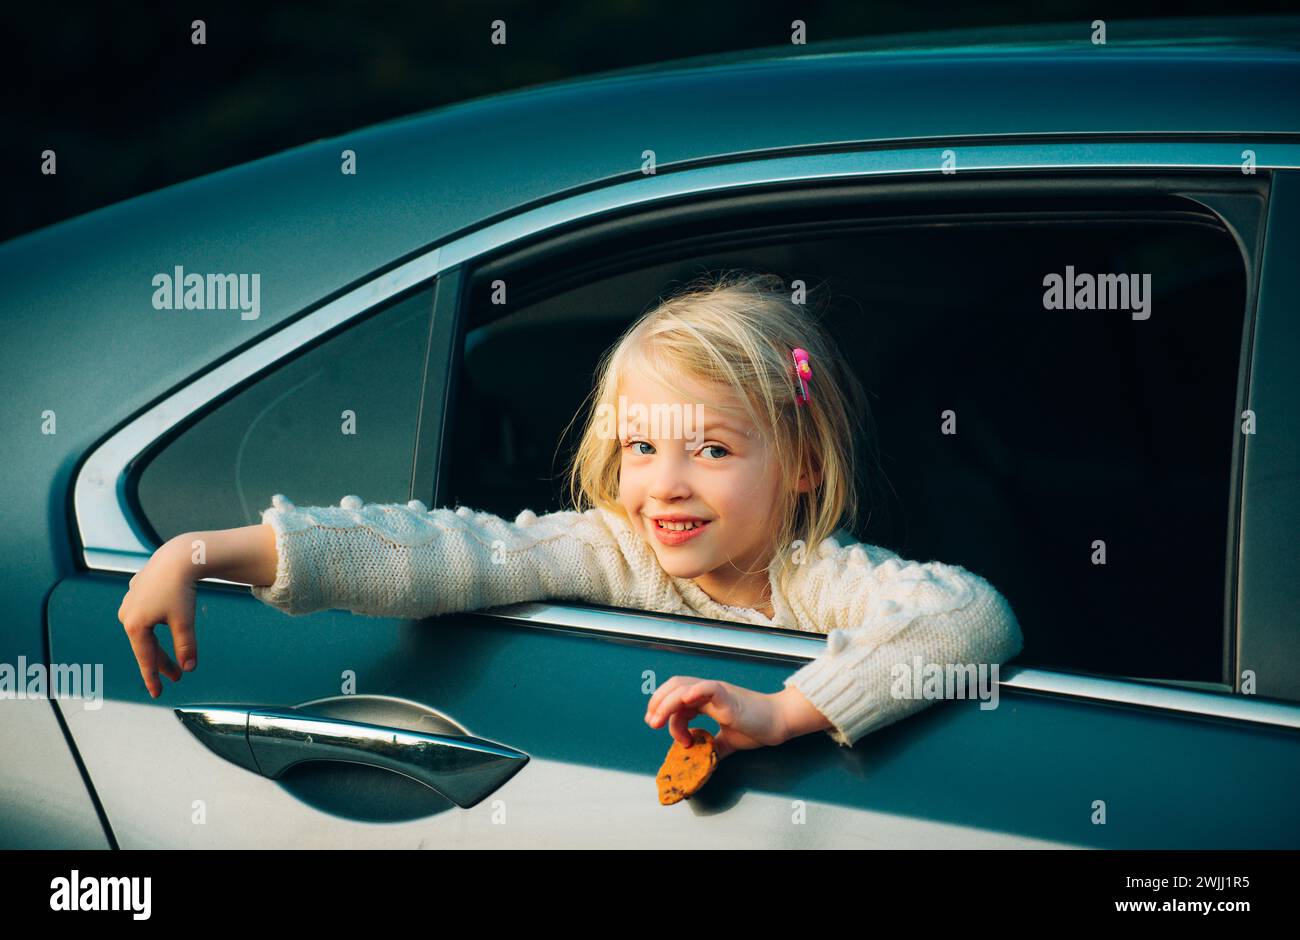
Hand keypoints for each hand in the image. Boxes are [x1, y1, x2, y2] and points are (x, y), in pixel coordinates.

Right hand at [118, 537, 199, 698]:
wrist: (177, 557)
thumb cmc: (180, 590)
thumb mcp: (184, 621)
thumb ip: (185, 646)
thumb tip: (189, 667)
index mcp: (135, 625)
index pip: (145, 658)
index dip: (152, 677)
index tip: (157, 693)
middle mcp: (127, 615)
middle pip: (146, 646)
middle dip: (162, 662)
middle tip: (177, 677)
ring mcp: (129, 602)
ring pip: (145, 632)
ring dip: (158, 646)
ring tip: (171, 659)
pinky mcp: (137, 592)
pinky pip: (146, 615)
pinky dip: (155, 626)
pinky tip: (162, 626)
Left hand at [644, 676, 788, 759]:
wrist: (779, 722)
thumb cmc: (757, 727)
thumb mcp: (727, 742)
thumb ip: (711, 747)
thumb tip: (699, 761)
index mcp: (706, 700)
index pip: (676, 698)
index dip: (663, 710)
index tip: (658, 726)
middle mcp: (708, 693)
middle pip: (674, 686)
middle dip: (657, 703)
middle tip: (652, 722)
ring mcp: (717, 693)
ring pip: (684, 687)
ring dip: (666, 703)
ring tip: (659, 720)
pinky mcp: (728, 697)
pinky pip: (708, 688)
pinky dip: (694, 692)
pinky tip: (685, 700)